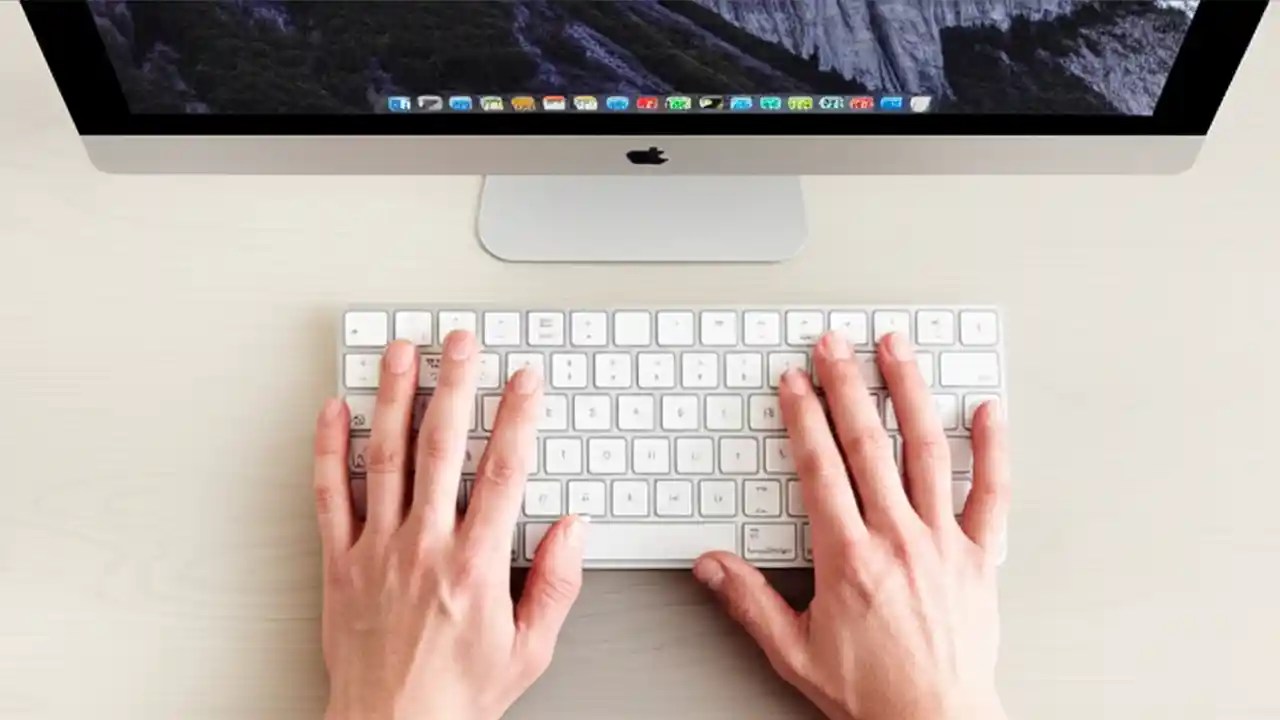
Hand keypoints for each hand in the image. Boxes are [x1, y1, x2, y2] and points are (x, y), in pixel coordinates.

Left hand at [312, 331, 584, 719]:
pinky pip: (329, 496)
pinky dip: (329, 450)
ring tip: (400, 353)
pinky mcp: (340, 563)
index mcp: (475, 565)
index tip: (525, 380)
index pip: (503, 472)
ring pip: (384, 458)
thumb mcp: (530, 648)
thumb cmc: (457, 696)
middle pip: (441, 447)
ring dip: (393, 398)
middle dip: (454, 385)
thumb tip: (572, 527)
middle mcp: (424, 547)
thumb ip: (556, 583)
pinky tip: (335, 413)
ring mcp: (377, 550)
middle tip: (460, 342)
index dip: (518, 417)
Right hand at [694, 331, 1009, 719]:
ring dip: (909, 393)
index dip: (803, 418)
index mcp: (849, 558)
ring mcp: (944, 542)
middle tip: (834, 346)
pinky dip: (992, 448)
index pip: (820, 468)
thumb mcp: (794, 651)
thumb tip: (710, 565)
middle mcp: (898, 539)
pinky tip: (987, 410)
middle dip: (846, 386)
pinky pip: (993, 492)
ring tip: (898, 349)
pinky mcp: (981, 557)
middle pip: (868, 444)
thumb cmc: (873, 692)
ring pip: (927, 451)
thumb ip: (750, 602)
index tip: (794, 383)